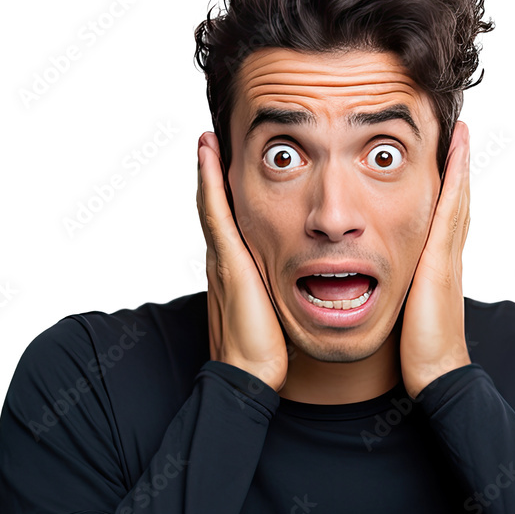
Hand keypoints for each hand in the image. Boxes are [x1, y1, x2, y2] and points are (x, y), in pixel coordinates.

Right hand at [197, 132, 288, 391]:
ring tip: (208, 138)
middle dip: (215, 174)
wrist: (248, 376)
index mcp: (237, 268)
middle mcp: (224, 257)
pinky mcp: (227, 260)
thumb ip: (281, 293)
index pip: (231, 221)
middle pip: (217, 206)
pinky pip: (215, 211)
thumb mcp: (276, 310)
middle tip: (215, 141)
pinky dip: (210, 180)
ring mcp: (223, 257)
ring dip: (209, 169)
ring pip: (213, 203)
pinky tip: (209, 154)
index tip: (233, 168)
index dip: (228, 194)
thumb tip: (306, 287)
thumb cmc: (266, 350)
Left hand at [400, 121, 471, 398]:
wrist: (435, 372)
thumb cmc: (415, 347)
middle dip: (455, 166)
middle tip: (457, 131)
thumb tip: (379, 283)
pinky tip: (457, 147)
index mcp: (433, 264)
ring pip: (457, 196)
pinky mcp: (443, 256)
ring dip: (459, 161)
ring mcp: (448, 252)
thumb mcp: (402, 308)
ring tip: (460, 129)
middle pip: (453, 199)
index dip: (442, 187)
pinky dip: (457, 174)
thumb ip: (396, 289)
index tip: (437, 158)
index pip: (440, 215)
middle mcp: (445, 253)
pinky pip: (452, 205)